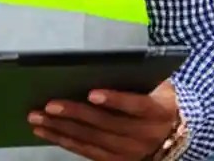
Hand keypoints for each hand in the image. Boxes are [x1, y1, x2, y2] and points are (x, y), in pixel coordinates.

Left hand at [28, 80, 179, 160]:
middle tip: (48, 106)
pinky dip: (65, 142)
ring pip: (93, 141)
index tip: (92, 93)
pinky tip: (46, 132)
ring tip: (37, 119)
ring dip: (62, 130)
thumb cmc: (157, 98)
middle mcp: (145, 135)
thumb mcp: (157, 85)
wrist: (176, 132)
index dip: (115, 100)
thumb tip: (102, 62)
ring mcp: (131, 151)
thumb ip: (136, 77)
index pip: (137, 105)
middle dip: (75, 115)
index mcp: (158, 111)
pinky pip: (88, 153)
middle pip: (107, 125)